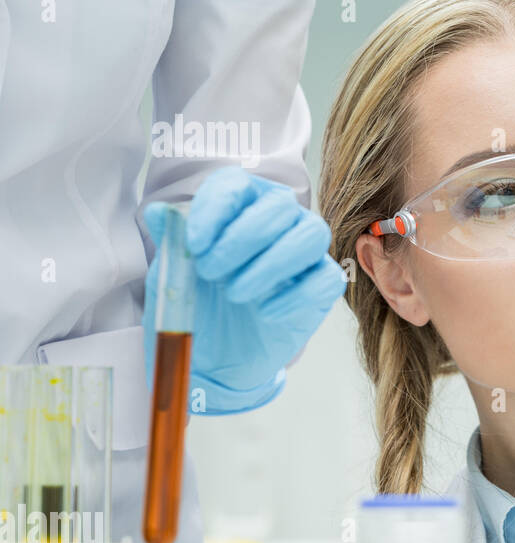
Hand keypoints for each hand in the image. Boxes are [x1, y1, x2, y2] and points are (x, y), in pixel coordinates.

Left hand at [142, 167, 345, 413]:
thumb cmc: (198, 304)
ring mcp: (305, 252)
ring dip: (270, 263)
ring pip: (311, 234)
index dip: (216, 209)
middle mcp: (279, 219)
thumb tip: (159, 212)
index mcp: (241, 205)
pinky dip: (296, 296)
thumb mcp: (172, 273)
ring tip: (235, 293)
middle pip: (280, 205)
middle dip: (242, 238)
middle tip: (210, 272)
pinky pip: (327, 279)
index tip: (194, 245)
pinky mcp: (322, 287)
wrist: (216, 358)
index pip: (237, 184)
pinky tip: (265, 313)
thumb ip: (170, 241)